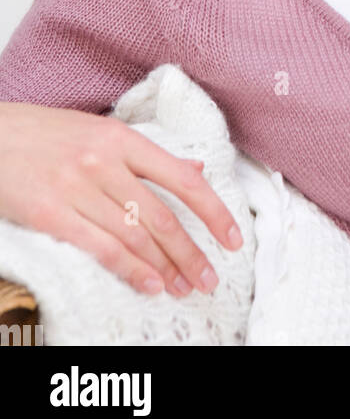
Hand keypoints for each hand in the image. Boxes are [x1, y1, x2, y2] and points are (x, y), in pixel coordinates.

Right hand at [0, 102, 243, 299]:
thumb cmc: (48, 133)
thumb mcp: (101, 131)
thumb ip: (148, 155)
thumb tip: (197, 171)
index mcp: (123, 138)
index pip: (182, 179)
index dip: (214, 212)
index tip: (234, 238)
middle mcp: (105, 162)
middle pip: (161, 215)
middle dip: (191, 252)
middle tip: (209, 279)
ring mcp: (77, 187)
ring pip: (135, 235)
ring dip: (165, 267)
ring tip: (183, 288)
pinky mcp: (50, 213)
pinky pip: (100, 247)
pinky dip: (129, 269)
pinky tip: (149, 284)